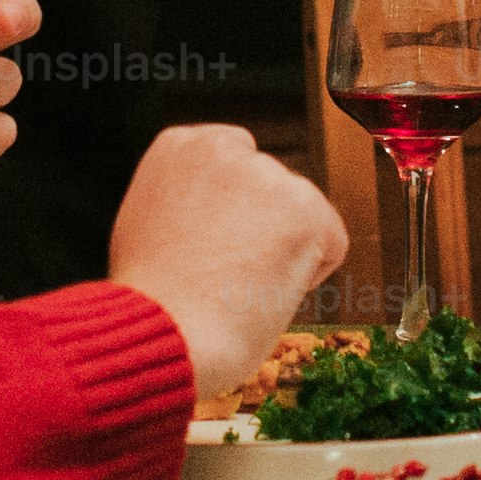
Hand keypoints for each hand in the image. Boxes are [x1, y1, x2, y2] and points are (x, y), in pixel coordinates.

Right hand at [106, 124, 347, 407]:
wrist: (165, 334)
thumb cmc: (153, 302)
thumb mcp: (148, 225)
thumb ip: (187, 201)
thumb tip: (223, 212)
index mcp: (180, 145)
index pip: (236, 164)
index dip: (229, 215)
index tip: (207, 251)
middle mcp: (223, 147)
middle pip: (270, 190)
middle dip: (258, 231)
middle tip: (222, 277)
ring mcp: (265, 174)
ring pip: (300, 217)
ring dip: (282, 253)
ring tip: (236, 287)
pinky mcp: (304, 207)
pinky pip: (331, 244)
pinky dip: (311, 275)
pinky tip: (266, 291)